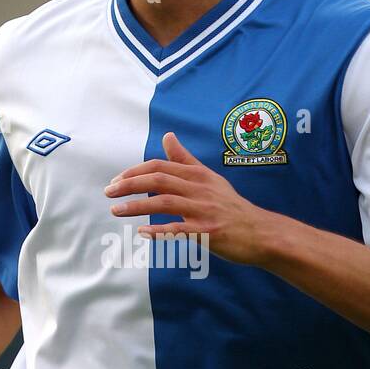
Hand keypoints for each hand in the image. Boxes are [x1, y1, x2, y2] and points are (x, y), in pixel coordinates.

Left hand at [104, 132, 267, 265]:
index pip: (160, 166)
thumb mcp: (209, 178)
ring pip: (163, 202)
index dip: (135, 171)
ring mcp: (203, 210)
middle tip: (108, 192)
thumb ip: (185, 159)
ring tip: (115, 210)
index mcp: (198, 175)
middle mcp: (199, 189)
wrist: (260, 232)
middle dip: (129, 184)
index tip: (116, 181)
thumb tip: (167, 136)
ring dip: (136, 206)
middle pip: (158, 180)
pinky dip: (159, 231)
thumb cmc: (231, 207)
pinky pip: (178, 229)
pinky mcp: (207, 232)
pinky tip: (142, 232)